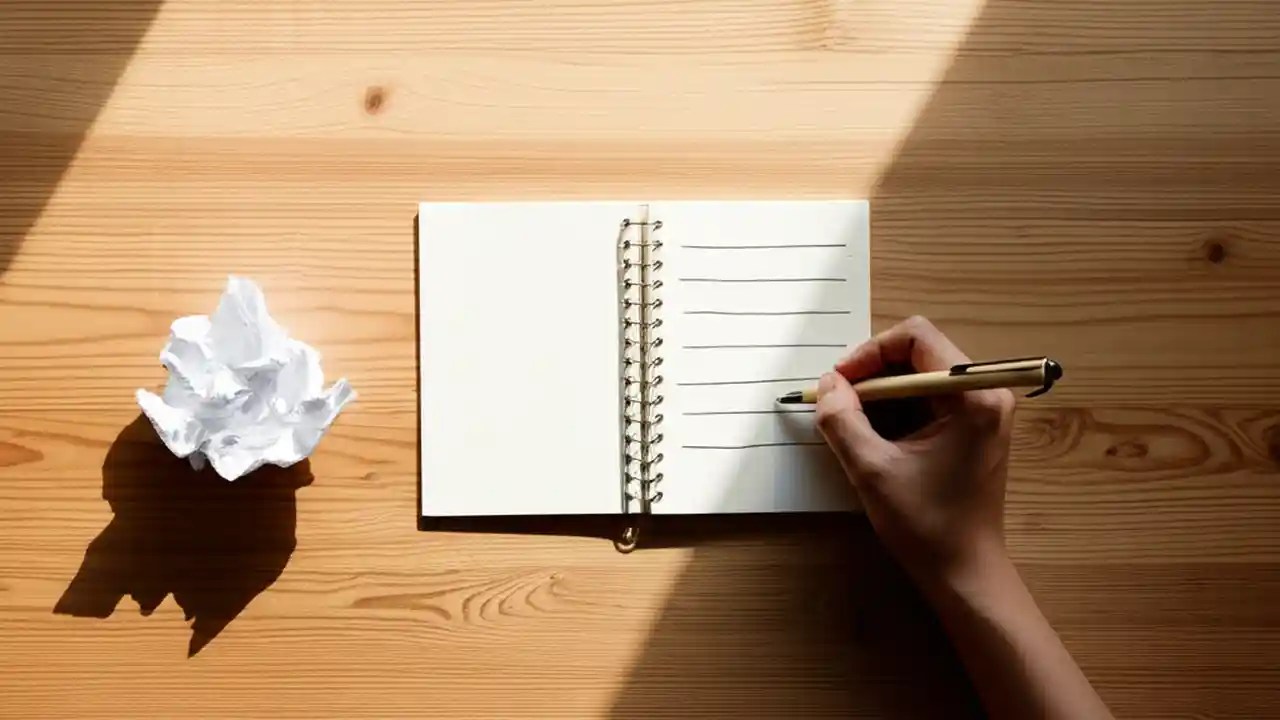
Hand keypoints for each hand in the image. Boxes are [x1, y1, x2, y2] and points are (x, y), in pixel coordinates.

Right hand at [815, 316, 1014, 591]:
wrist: (964, 573)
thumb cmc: (927, 526)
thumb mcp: (872, 470)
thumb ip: (843, 420)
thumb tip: (827, 385)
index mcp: (974, 395)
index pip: (917, 337)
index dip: (869, 352)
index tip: (839, 381)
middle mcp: (987, 392)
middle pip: (919, 351)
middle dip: (871, 371)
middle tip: (838, 399)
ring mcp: (983, 409)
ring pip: (919, 374)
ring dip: (880, 390)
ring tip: (849, 417)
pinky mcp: (973, 426)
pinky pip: (927, 396)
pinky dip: (895, 406)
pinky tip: (871, 431)